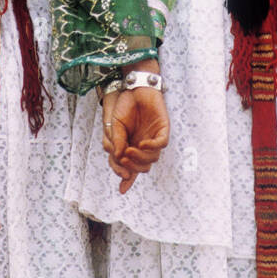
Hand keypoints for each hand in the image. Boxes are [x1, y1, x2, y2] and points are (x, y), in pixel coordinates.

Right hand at [101, 62, 169, 194]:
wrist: (133, 88)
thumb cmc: (124, 106)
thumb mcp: (113, 125)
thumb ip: (115, 142)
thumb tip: (118, 157)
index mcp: (130, 147)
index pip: (130, 167)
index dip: (126, 178)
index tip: (122, 189)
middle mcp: (143, 146)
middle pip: (141, 166)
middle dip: (131, 166)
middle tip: (123, 158)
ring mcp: (154, 138)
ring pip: (152, 158)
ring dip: (139, 158)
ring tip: (129, 149)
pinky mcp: (163, 130)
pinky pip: (161, 144)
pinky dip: (152, 147)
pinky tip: (142, 144)